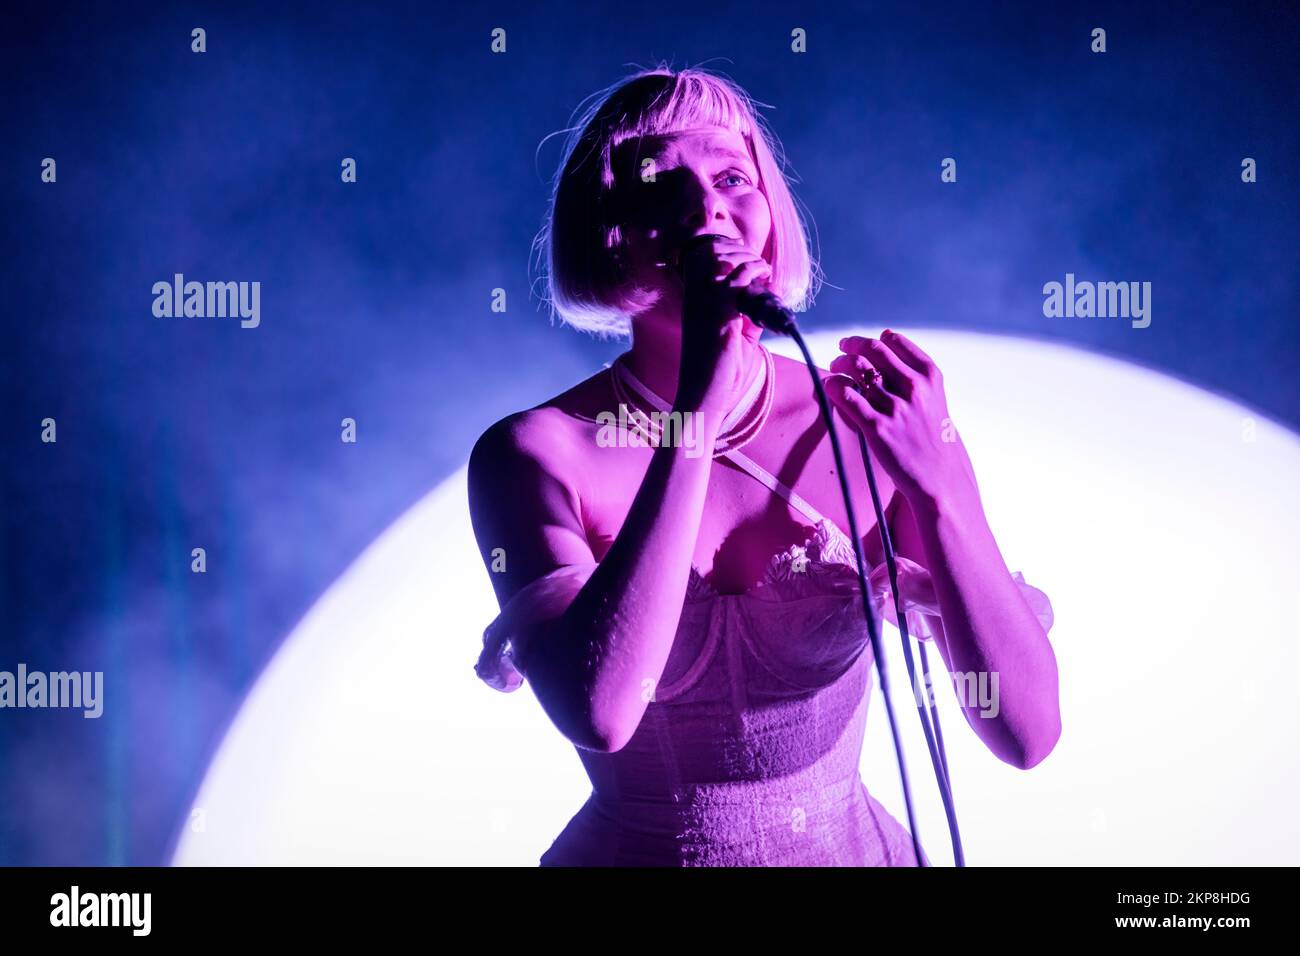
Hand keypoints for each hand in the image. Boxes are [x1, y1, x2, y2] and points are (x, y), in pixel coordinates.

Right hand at [675, 236, 769, 415]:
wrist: (705, 398)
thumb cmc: (719, 373)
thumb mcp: (739, 336)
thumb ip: (749, 314)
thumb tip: (769, 293)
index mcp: (695, 299)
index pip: (707, 253)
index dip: (732, 250)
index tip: (754, 266)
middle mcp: (694, 296)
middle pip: (715, 248)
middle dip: (744, 251)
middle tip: (761, 270)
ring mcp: (702, 302)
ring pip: (725, 257)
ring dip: (750, 261)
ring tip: (764, 275)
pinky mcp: (715, 312)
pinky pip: (735, 278)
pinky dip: (754, 275)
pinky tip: (764, 286)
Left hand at [825, 330, 977, 508]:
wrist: (939, 476)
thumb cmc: (932, 437)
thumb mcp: (933, 398)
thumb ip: (913, 371)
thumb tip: (886, 335)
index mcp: (929, 376)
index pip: (895, 342)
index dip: (873, 339)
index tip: (860, 343)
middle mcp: (914, 387)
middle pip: (873, 350)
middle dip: (852, 345)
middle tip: (842, 349)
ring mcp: (896, 408)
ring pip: (857, 370)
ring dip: (840, 364)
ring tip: (835, 368)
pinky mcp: (877, 429)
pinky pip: (847, 397)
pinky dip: (834, 386)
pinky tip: (830, 386)